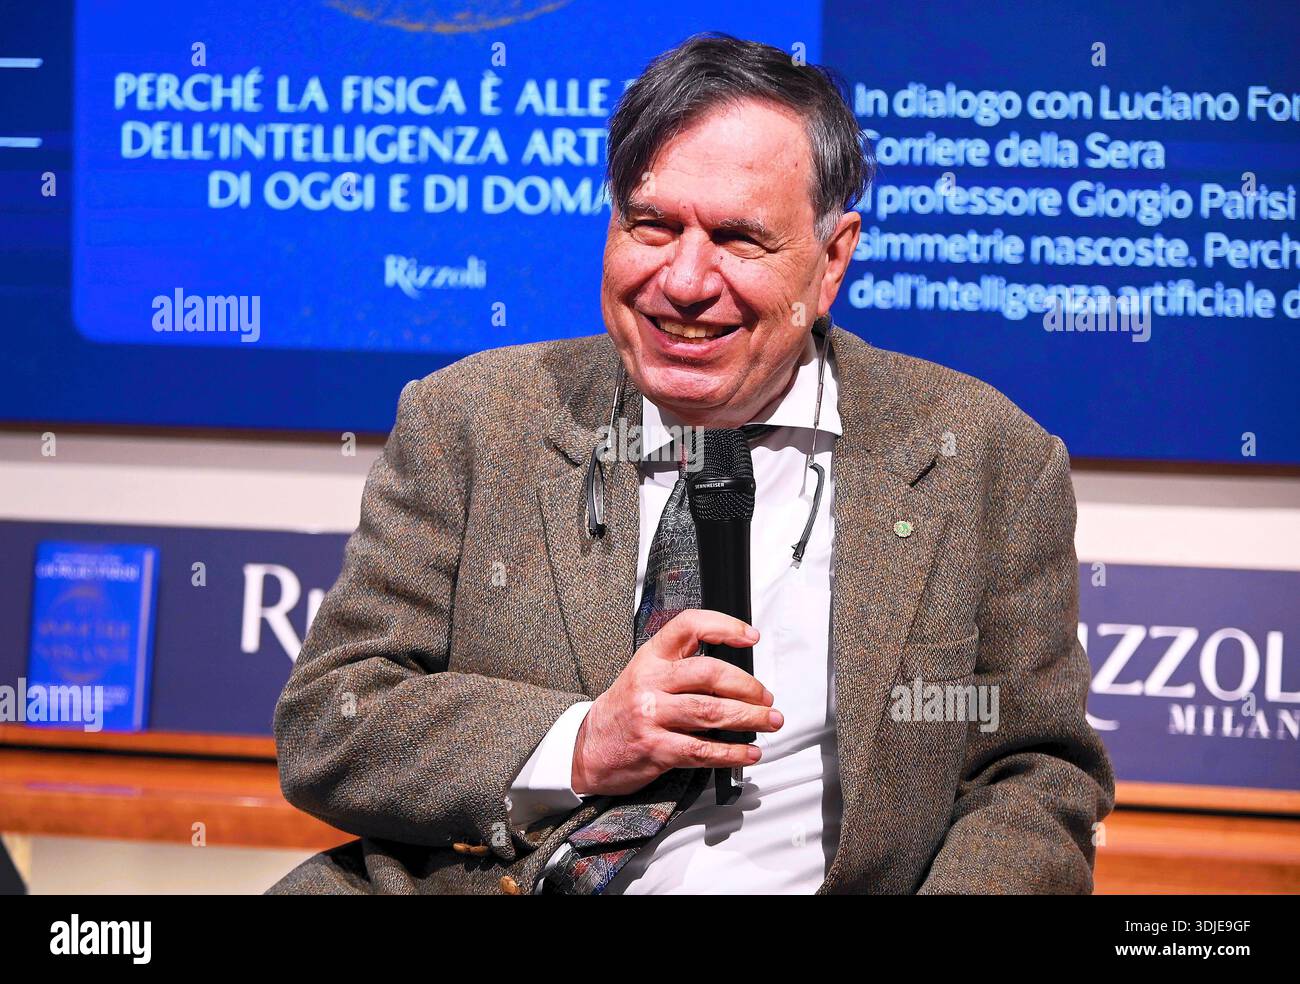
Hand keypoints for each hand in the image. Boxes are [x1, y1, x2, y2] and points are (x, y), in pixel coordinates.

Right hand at [571, 609, 782, 796]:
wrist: (588, 747)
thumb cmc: (625, 709)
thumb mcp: (645, 673)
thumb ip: (682, 665)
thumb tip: (735, 672)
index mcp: (651, 657)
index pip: (689, 626)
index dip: (724, 626)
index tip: (750, 637)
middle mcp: (651, 682)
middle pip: (709, 673)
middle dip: (748, 686)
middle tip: (766, 697)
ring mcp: (652, 716)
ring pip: (711, 712)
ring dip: (749, 717)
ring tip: (769, 721)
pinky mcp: (656, 749)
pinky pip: (703, 751)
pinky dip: (733, 753)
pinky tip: (749, 752)